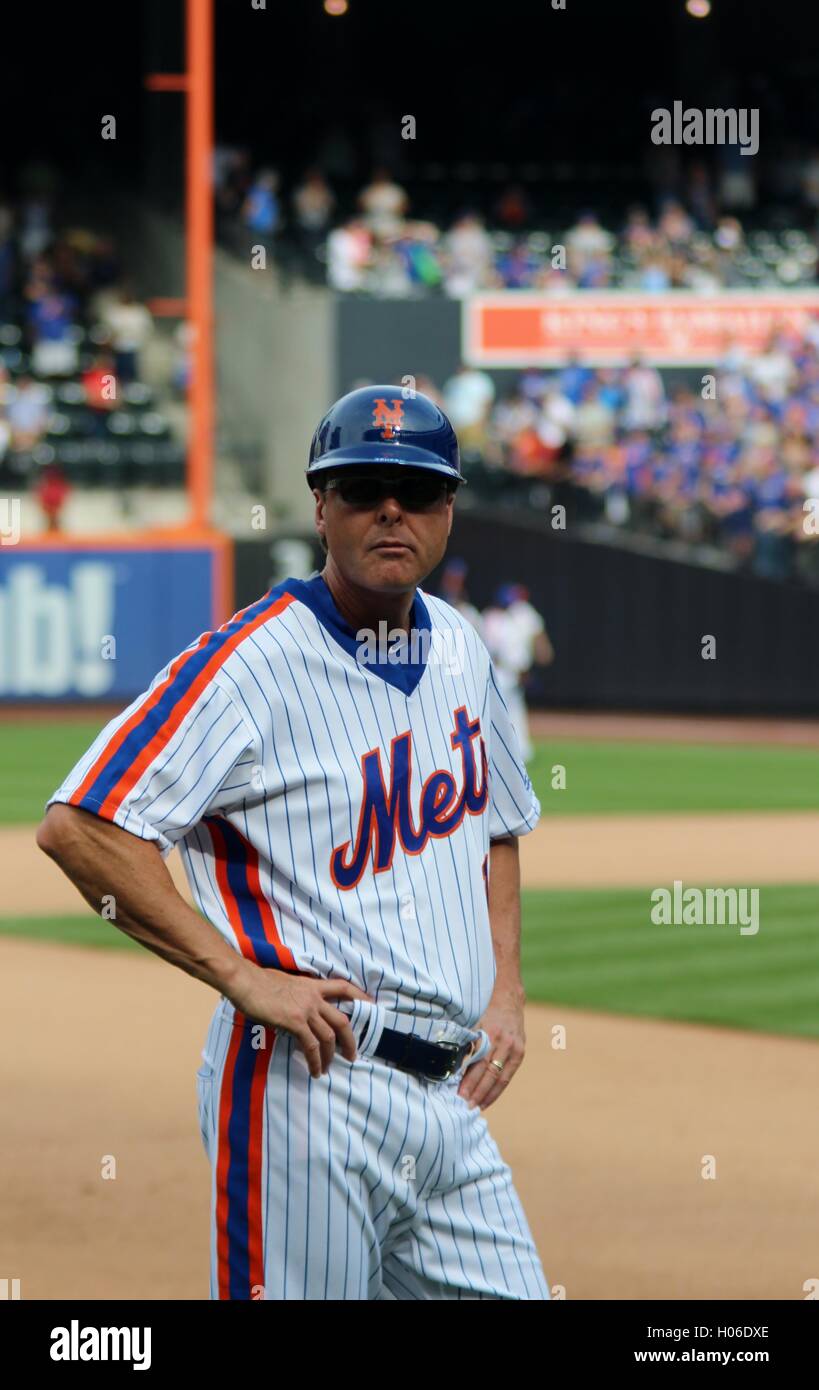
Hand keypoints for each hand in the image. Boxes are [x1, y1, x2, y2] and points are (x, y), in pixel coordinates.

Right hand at [226, 961, 373, 1078]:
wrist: (245, 982)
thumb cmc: (258, 982)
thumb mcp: (284, 983)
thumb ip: (296, 995)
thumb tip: (295, 1007)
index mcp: (312, 986)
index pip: (343, 987)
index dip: (360, 995)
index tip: (371, 1004)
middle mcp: (313, 997)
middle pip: (342, 1020)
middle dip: (350, 1040)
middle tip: (351, 1055)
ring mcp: (306, 1010)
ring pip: (329, 1037)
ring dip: (330, 1057)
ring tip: (327, 1069)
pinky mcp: (295, 1022)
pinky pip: (311, 1045)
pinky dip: (315, 1060)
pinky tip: (314, 1070)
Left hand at [457, 983, 525, 1111]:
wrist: (509, 998)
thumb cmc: (486, 1011)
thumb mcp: (473, 1023)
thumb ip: (467, 1044)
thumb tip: (454, 1069)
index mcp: (491, 1033)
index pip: (479, 1064)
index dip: (470, 1081)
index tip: (459, 1095)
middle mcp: (505, 1042)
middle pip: (490, 1074)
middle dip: (477, 1092)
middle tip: (465, 1107)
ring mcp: (515, 1048)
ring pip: (500, 1078)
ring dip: (487, 1095)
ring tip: (476, 1108)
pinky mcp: (520, 1053)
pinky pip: (508, 1076)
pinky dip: (497, 1090)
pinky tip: (488, 1100)